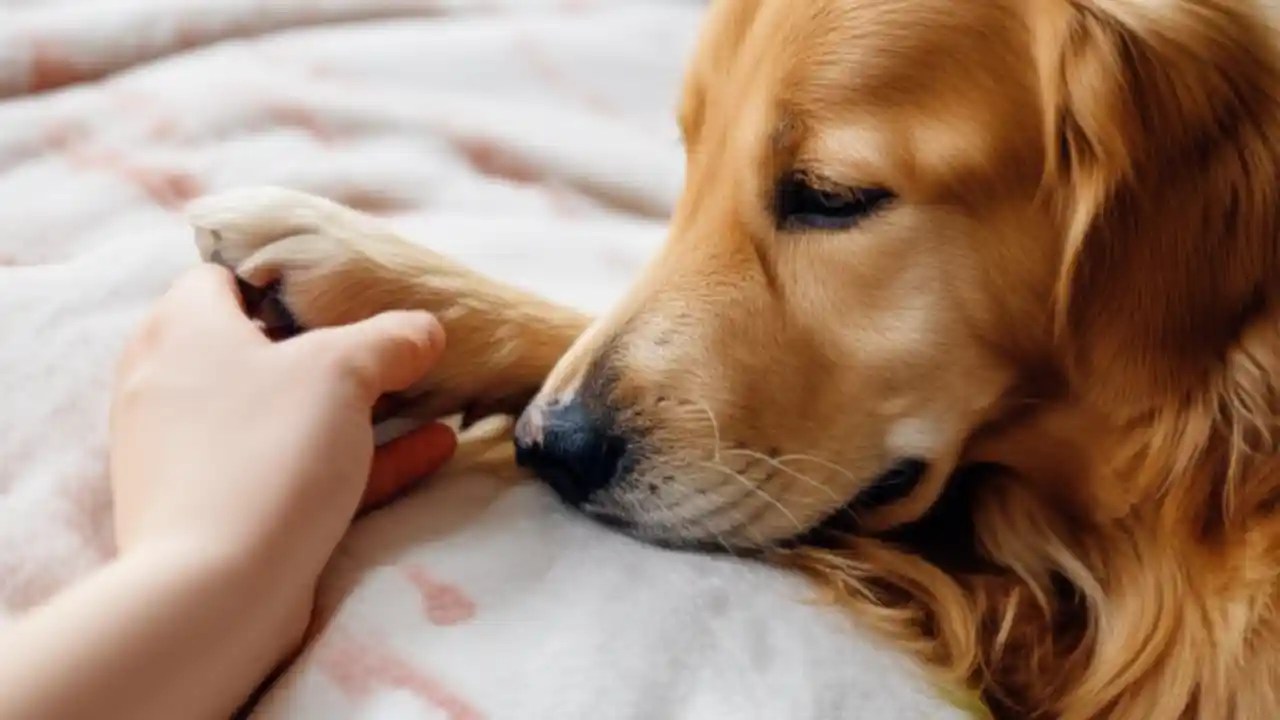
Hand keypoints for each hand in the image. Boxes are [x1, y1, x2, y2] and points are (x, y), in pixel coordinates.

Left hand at [109, 263, 455, 628]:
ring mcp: (190, 454)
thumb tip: (425, 328)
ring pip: (280, 416)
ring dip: (351, 409)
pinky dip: (355, 458)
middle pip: (253, 348)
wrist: (214, 590)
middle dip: (324, 348)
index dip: (277, 278)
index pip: (217, 278)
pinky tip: (432, 450)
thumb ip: (390, 340)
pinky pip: (293, 469)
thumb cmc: (268, 452)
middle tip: (381, 344)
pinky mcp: (218, 510)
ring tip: (419, 399)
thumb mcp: (343, 372)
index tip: (336, 290)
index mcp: (181, 331)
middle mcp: (171, 385)